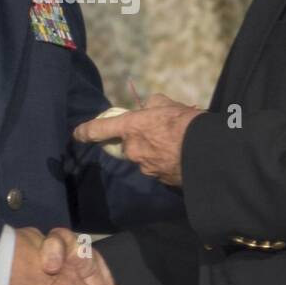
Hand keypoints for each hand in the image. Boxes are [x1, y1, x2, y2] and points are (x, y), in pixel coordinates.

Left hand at [73, 93, 203, 185]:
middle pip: (127, 144)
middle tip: (159, 131)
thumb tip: (147, 109)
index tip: (77, 134)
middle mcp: (133, 149)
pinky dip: (163, 162)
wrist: (208, 153)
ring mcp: (145, 167)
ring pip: (143, 157)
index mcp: (131, 127)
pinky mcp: (159, 180)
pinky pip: (156, 168)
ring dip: (152, 150)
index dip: (86, 131)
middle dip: (138, 139)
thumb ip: (151, 105)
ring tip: (175, 143)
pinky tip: (180, 155)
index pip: (99, 129)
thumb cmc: (186, 122)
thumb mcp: (167, 104)